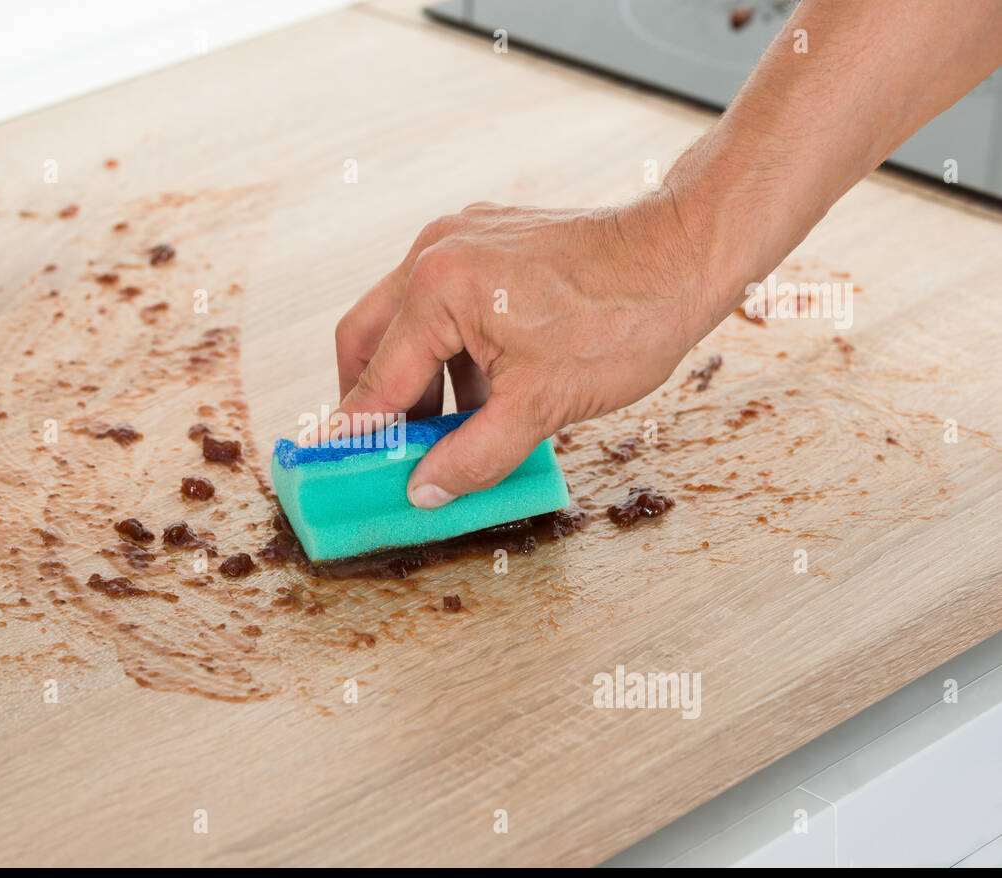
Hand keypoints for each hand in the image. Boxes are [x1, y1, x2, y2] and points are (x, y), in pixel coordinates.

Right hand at [329, 192, 733, 507]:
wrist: (686, 254)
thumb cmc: (625, 317)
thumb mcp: (542, 406)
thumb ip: (473, 456)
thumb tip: (424, 489)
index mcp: (438, 287)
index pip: (377, 377)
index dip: (357, 432)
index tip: (337, 466)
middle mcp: (436, 252)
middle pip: (368, 337)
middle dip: (370, 399)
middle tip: (380, 449)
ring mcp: (461, 240)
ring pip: (405, 321)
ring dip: (415, 378)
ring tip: (443, 432)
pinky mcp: (488, 242)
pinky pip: (443, 303)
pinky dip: (448, 352)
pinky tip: (479, 394)